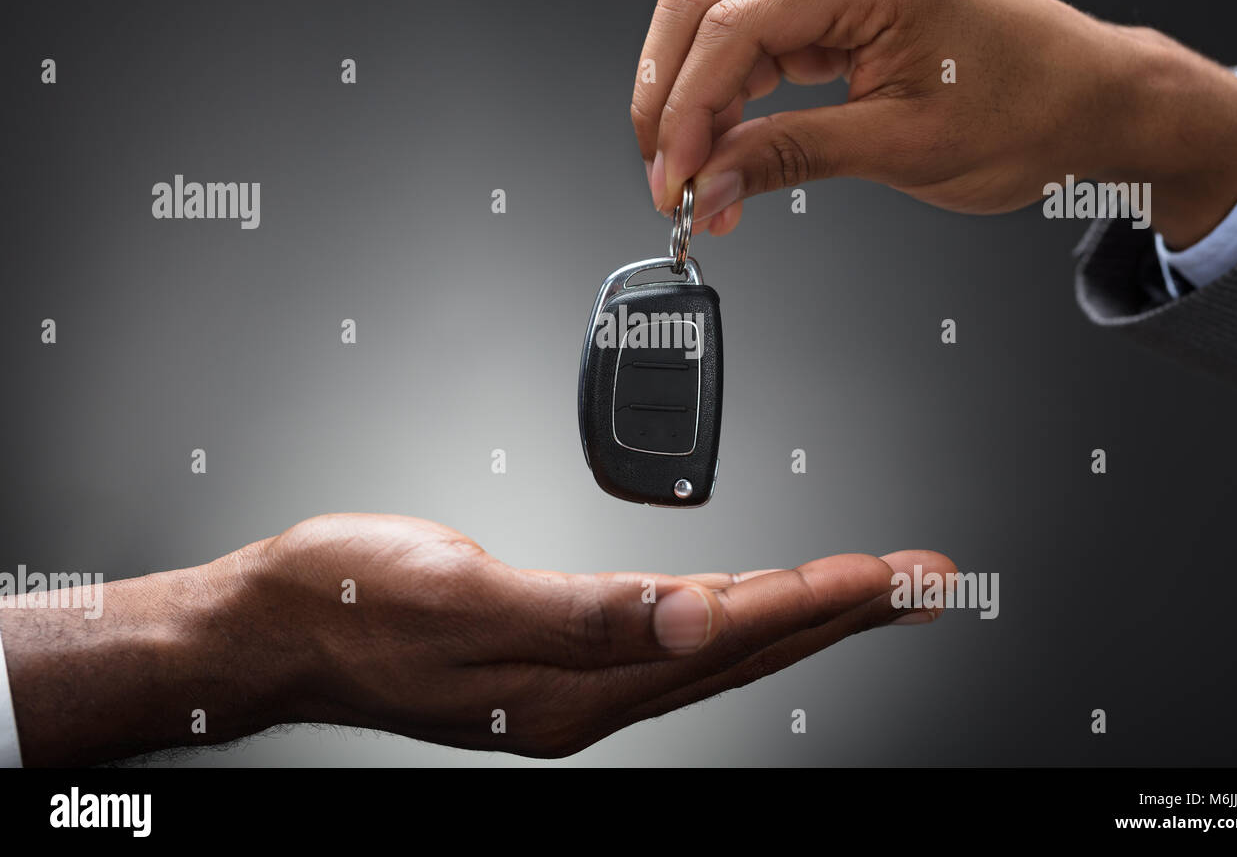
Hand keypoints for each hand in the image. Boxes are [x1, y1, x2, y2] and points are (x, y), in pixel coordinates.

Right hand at [0, 513, 953, 763]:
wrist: (279, 620)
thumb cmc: (354, 600)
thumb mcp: (462, 598)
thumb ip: (587, 616)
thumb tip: (697, 621)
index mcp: (580, 685)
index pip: (734, 636)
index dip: (823, 602)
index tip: (897, 572)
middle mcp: (594, 693)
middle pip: (749, 650)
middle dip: (846, 613)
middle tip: (929, 582)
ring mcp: (579, 679)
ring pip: (723, 645)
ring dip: (805, 614)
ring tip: (874, 587)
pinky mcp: (559, 654)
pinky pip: (678, 637)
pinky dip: (738, 614)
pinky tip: (758, 603)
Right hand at [632, 0, 1236, 248]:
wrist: (1092, 100)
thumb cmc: (1031, 111)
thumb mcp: (901, 147)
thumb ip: (789, 158)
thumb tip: (708, 183)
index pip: (734, 26)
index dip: (685, 111)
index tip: (672, 180)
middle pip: (704, 1)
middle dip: (671, 96)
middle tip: (667, 177)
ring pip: (720, 17)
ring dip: (697, 98)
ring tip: (699, 174)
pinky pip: (758, 34)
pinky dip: (734, 93)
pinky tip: (728, 144)